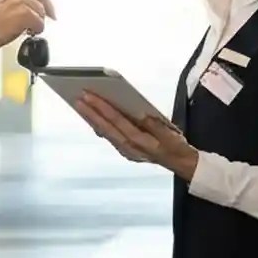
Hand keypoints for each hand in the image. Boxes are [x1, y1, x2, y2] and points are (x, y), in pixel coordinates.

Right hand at [0, 0, 55, 51]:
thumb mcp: (2, 7)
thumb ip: (16, 6)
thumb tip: (31, 14)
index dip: (46, 4)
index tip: (51, 13)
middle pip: (42, 2)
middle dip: (44, 15)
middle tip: (44, 24)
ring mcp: (21, 1)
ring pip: (41, 15)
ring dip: (36, 25)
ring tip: (25, 32)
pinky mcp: (25, 13)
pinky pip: (40, 24)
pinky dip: (35, 31)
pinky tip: (24, 34)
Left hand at [74, 91, 198, 180]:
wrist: (180, 163)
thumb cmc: (175, 144)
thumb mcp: (170, 134)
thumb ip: (155, 125)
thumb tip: (141, 114)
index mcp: (140, 142)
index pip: (117, 121)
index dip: (102, 107)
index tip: (89, 95)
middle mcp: (129, 148)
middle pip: (105, 127)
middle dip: (90, 112)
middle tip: (78, 98)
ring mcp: (125, 150)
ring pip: (104, 133)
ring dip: (91, 119)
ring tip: (80, 105)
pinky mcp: (124, 150)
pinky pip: (107, 136)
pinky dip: (98, 125)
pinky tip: (92, 116)